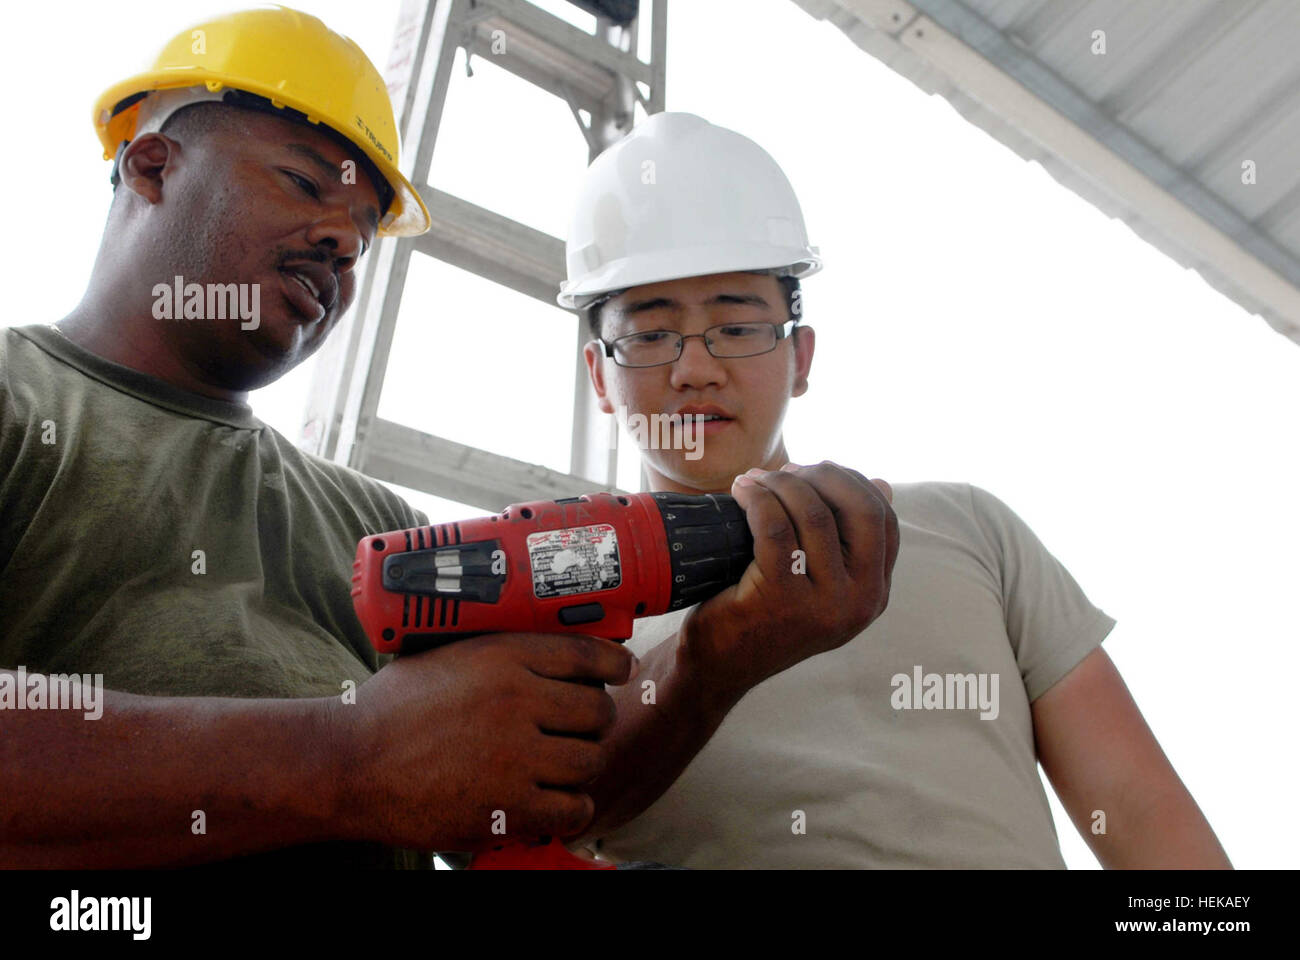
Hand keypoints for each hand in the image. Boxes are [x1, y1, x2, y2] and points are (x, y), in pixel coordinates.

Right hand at [326, 632, 636, 851]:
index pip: (587, 653)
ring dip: (581, 764)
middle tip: (577, 727)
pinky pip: (572, 808)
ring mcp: (513, 759)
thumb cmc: (393, 708)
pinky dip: (571, 806)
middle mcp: (514, 703)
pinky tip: (555, 799)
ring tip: (561, 765)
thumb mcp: (448, 655)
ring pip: (589, 761)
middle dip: (593, 720)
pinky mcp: (505, 809)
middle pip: (597, 711)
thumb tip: (555, 648)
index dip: (614, 663)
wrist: (347, 764)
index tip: (621, 671)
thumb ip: (501, 651)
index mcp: (501, 658)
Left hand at [681, 462, 897, 698]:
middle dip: (822, 475)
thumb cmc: (765, 613)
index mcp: (875, 594)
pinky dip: (756, 497)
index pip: (883, 518)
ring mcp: (824, 602)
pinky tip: (740, 491)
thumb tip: (883, 484)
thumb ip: (848, 540)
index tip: (813, 471)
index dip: (850, 483)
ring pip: (813, 513)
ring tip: (753, 480)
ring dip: (779, 482)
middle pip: (860, 509)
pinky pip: (773, 525)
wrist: (719, 666)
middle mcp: (860, 601)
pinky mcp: (782, 597)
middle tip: (785, 470)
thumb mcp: (819, 580)